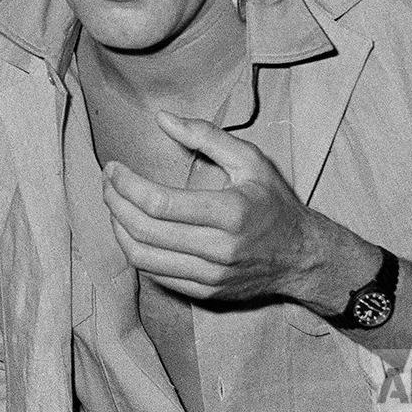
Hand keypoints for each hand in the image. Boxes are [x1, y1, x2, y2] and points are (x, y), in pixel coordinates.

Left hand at [101, 112, 319, 302]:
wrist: (303, 257)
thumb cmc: (274, 203)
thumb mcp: (250, 160)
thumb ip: (205, 136)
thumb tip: (162, 118)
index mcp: (230, 213)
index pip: (160, 203)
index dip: (126, 185)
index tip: (113, 168)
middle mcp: (219, 249)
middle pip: (145, 230)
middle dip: (115, 203)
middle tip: (108, 183)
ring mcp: (211, 276)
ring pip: (143, 258)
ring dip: (118, 229)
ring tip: (114, 204)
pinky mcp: (205, 293)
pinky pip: (156, 275)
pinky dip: (135, 251)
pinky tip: (132, 230)